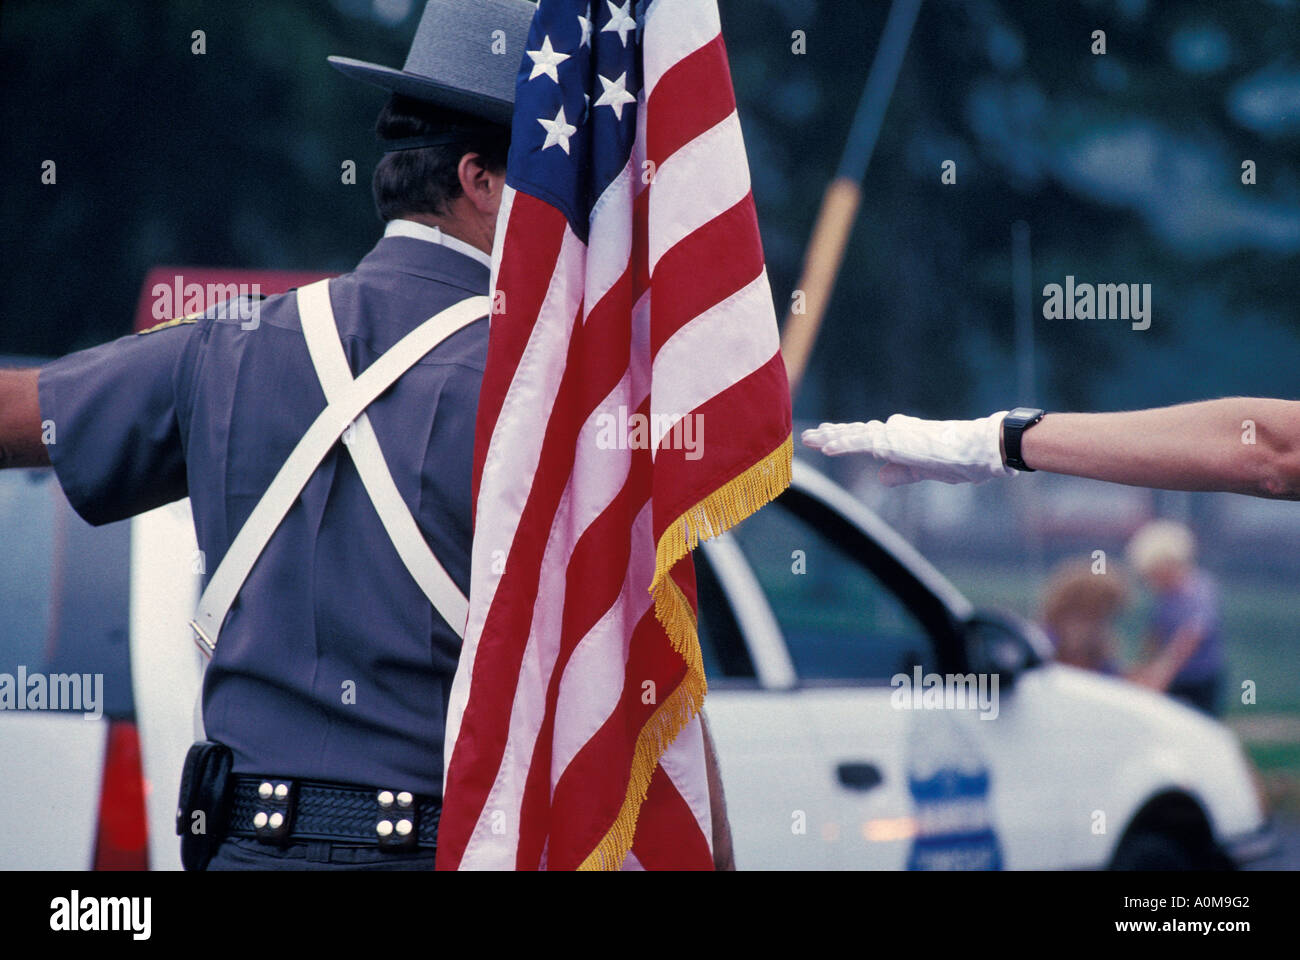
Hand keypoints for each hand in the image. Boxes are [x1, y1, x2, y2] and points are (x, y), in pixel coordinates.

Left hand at [801, 411, 1017, 486]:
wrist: (978, 449)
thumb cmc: (960, 460)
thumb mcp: (925, 471)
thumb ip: (902, 472)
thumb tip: (881, 477)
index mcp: (902, 437)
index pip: (868, 435)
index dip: (846, 436)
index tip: (828, 437)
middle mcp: (895, 432)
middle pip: (856, 432)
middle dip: (831, 435)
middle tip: (808, 436)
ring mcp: (894, 436)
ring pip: (854, 436)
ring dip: (830, 438)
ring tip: (809, 439)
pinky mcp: (895, 443)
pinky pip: (863, 443)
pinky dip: (843, 444)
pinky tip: (826, 447)